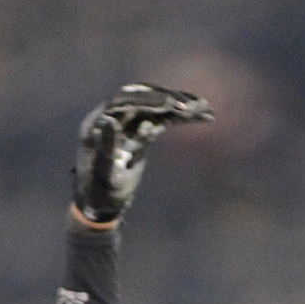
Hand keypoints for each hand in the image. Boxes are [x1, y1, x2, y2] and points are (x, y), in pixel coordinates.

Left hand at [73, 82, 212, 224]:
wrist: (100, 204)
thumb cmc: (99, 191)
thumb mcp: (103, 172)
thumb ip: (106, 146)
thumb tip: (110, 120)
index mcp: (99, 120)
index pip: (127, 102)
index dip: (149, 101)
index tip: (171, 103)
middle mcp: (113, 116)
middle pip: (145, 99)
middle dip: (171, 101)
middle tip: (195, 105)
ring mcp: (127, 123)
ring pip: (156, 108)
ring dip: (180, 107)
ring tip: (205, 109)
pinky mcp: (140, 131)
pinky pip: (162, 119)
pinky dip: (180, 118)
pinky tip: (200, 116)